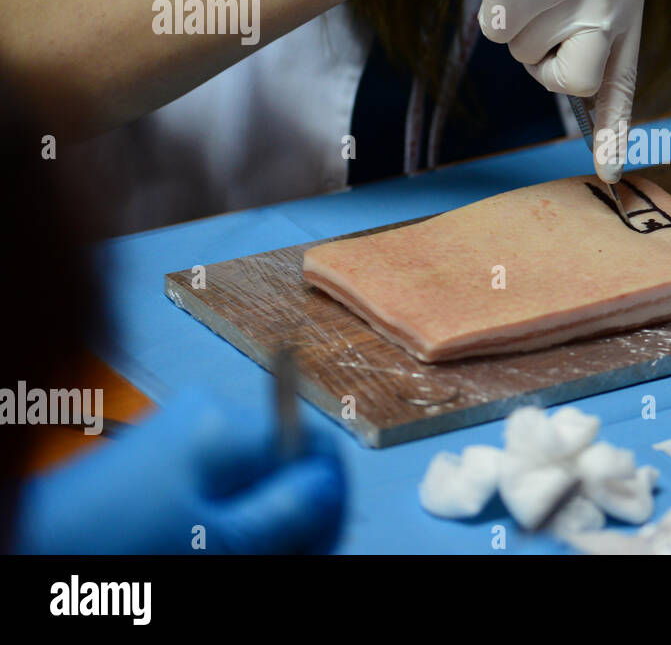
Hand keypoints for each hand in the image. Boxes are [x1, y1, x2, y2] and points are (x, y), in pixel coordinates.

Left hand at [13, 388, 345, 553]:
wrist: (27, 550)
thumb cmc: (114, 554)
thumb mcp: (220, 546)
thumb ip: (289, 512)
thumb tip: (331, 486)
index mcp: (227, 426)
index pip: (317, 445)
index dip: (329, 501)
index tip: (318, 547)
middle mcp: (206, 416)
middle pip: (285, 464)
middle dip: (289, 517)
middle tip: (279, 563)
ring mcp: (176, 435)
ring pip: (251, 480)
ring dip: (257, 524)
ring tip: (236, 561)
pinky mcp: (152, 460)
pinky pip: (212, 486)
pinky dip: (220, 521)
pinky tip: (207, 552)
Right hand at [388, 0, 644, 182]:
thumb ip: (587, 32)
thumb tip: (583, 96)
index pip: (621, 77)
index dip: (614, 130)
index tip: (611, 174)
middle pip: (573, 79)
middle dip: (543, 65)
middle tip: (536, 16)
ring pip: (526, 55)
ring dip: (512, 29)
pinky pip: (497, 32)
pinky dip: (487, 11)